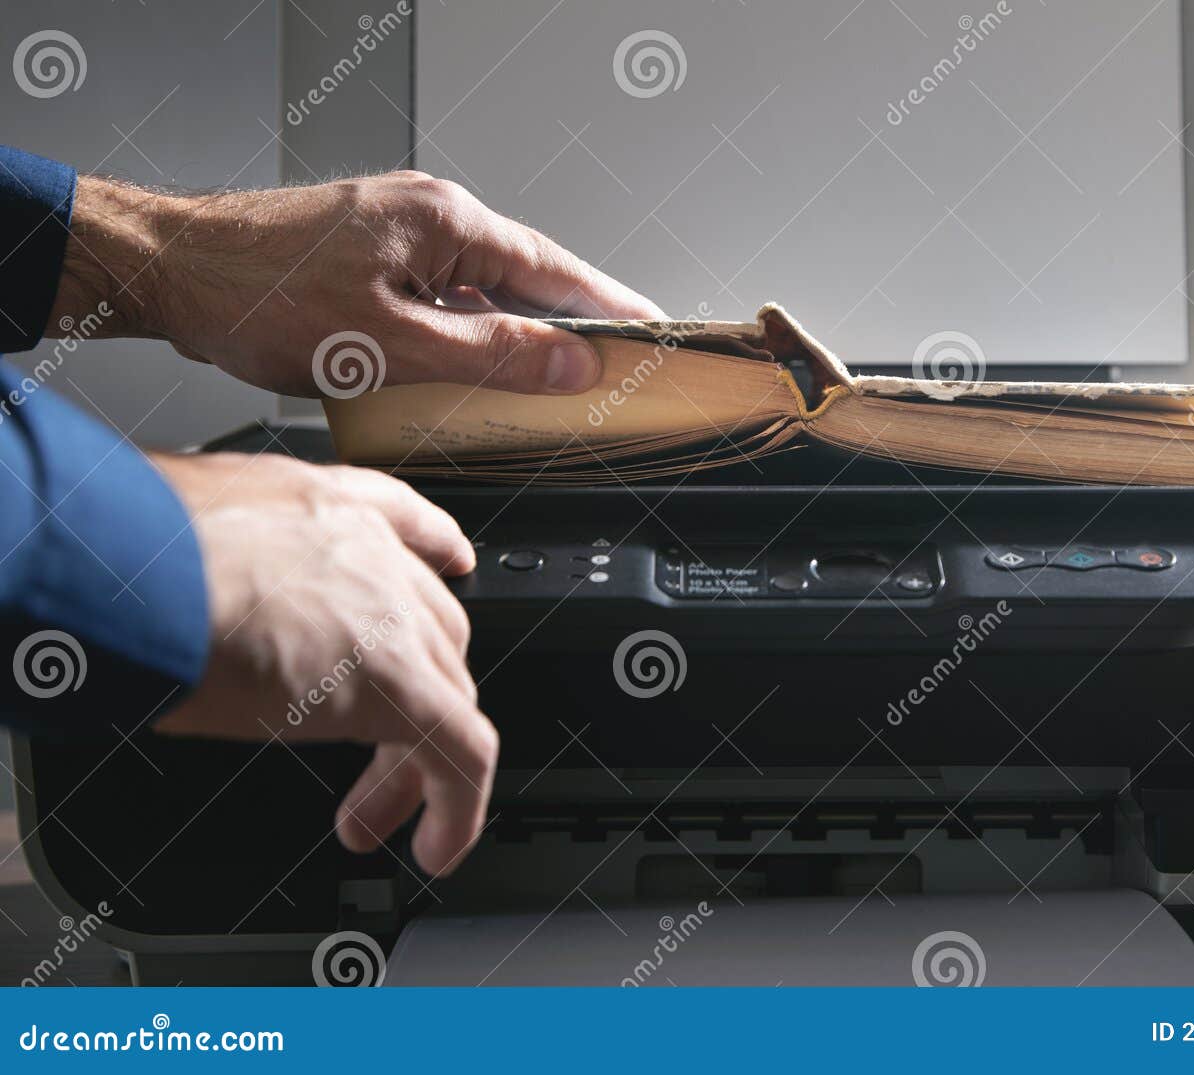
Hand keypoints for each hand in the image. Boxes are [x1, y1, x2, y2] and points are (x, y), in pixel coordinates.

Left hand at [48, 170, 665, 396]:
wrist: (167, 269)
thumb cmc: (256, 294)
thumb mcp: (392, 343)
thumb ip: (491, 354)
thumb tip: (568, 362)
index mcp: (447, 220)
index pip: (557, 269)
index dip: (610, 308)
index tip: (653, 334)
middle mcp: (428, 211)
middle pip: (527, 270)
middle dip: (574, 318)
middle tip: (617, 360)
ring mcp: (398, 225)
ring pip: (484, 280)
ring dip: (520, 323)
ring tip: (557, 370)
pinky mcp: (370, 247)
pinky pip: (445, 285)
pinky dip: (472, 321)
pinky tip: (475, 358)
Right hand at [149, 451, 495, 876]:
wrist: (123, 568)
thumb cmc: (111, 553)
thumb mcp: (166, 540)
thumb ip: (194, 570)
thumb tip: (159, 610)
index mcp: (314, 508)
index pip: (402, 526)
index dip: (431, 555)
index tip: (452, 568)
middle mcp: (368, 554)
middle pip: (428, 631)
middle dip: (409, 694)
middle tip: (366, 753)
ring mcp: (392, 617)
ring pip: (446, 694)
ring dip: (413, 766)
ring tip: (368, 822)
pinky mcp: (400, 685)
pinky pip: (462, 753)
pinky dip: (458, 808)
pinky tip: (435, 848)